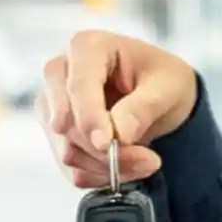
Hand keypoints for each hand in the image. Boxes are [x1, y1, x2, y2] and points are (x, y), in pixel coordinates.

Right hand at [37, 31, 197, 188]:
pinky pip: (70, 167)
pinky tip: (125, 165)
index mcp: (88, 47)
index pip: (77, 85)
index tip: (109, 144)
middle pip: (67, 122)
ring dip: (107, 166)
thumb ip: (144, 107)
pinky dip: (100, 174)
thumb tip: (120, 133)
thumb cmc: (162, 80)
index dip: (91, 118)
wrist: (159, 97)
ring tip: (144, 161)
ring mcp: (54, 105)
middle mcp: (61, 73)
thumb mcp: (168, 87)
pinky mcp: (56, 134)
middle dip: (105, 150)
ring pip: (67, 150)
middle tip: (148, 159)